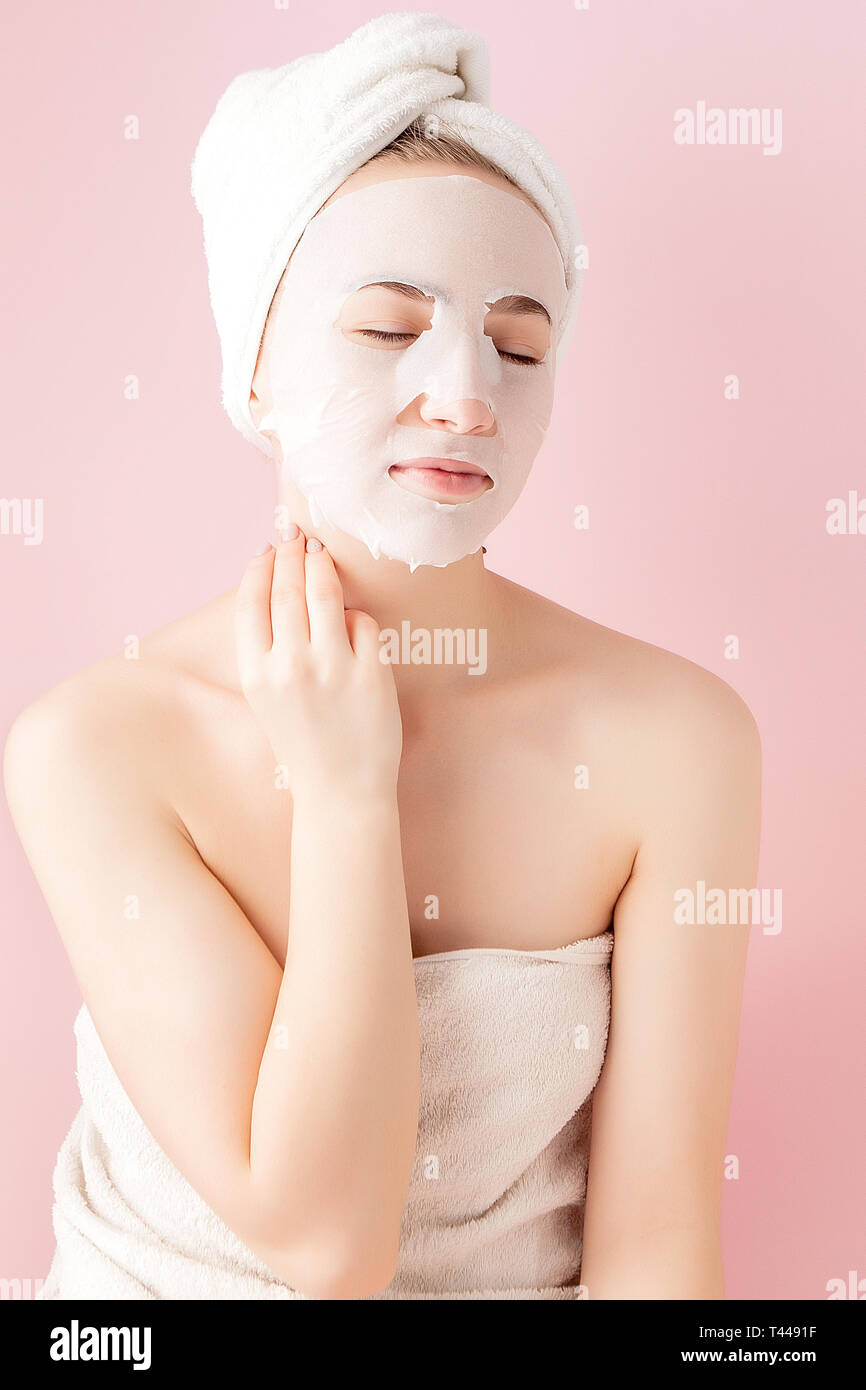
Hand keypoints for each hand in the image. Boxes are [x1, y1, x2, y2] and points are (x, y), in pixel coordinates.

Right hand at [235, 529, 401, 798]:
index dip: (259, 568)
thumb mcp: (266, 696)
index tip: (267, 548)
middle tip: (297, 536)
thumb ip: (267, 647)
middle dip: (292, 554)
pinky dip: (357, 618)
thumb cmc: (303, 739)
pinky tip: (352, 624)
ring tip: (322, 555)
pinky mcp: (370, 674)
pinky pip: (363, 623)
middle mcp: (289, 667)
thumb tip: (273, 582)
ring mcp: (332, 669)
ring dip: (324, 567)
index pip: (251, 602)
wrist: (341, 791)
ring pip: (327, 594)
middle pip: (289, 589)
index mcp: (256, 674)